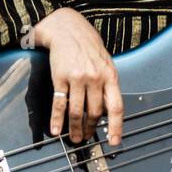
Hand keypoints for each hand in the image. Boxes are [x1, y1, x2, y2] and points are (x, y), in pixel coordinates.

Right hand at [32, 7, 124, 145]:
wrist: (67, 28)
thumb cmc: (88, 46)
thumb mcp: (106, 63)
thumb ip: (108, 85)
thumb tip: (108, 110)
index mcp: (110, 76)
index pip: (116, 107)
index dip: (116, 127)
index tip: (114, 142)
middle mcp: (95, 78)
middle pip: (94, 112)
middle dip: (91, 128)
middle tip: (87, 137)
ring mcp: (78, 78)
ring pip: (76, 111)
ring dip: (75, 128)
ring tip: (74, 137)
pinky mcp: (60, 77)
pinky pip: (59, 103)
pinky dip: (57, 119)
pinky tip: (56, 130)